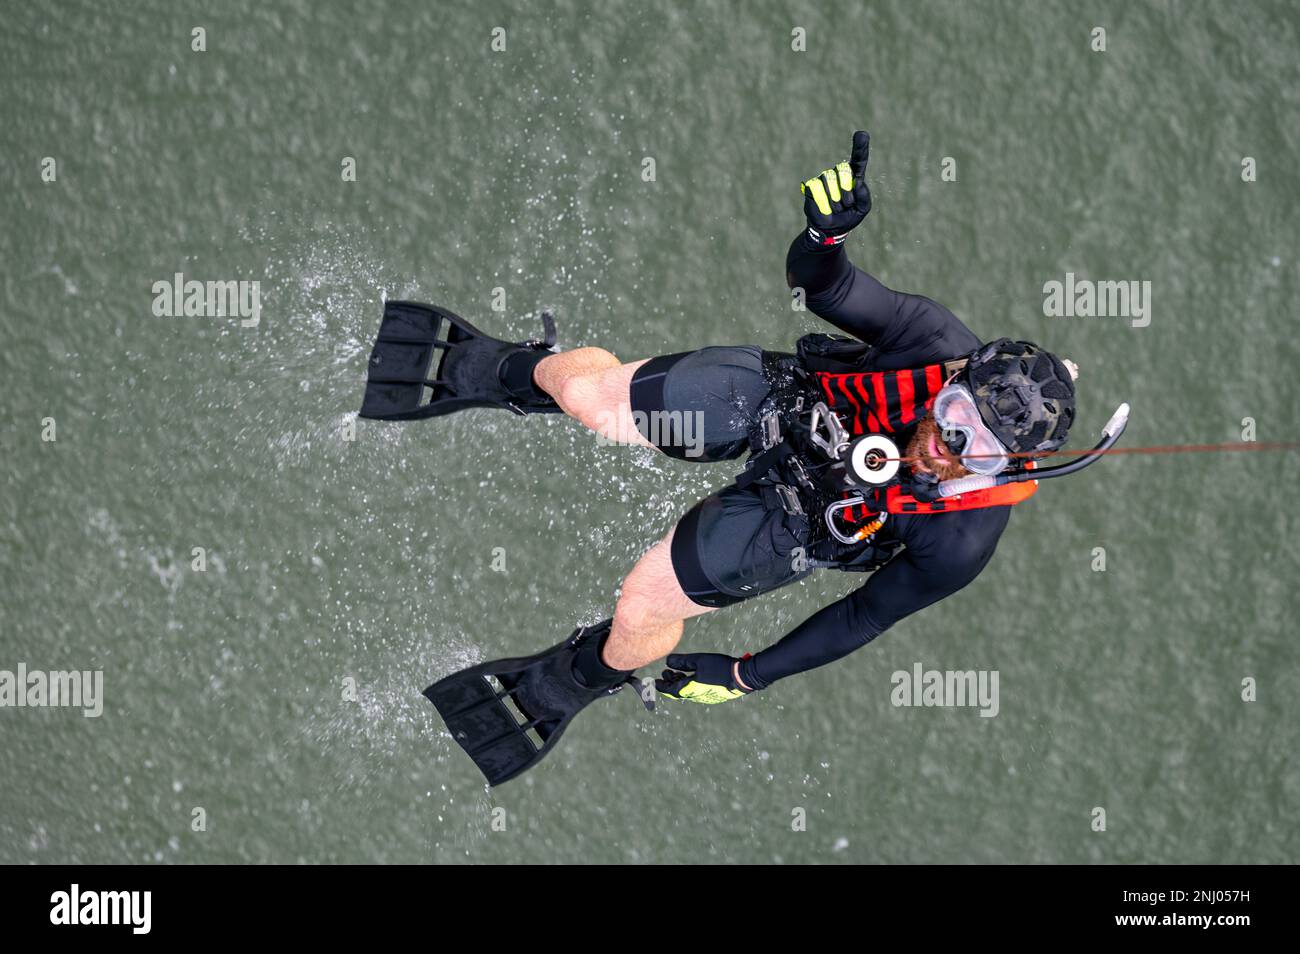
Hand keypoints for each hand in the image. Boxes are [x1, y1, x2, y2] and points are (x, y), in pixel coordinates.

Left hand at [656, 652, 754, 703]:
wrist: (742, 677)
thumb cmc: (720, 667)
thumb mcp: (699, 660)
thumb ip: (682, 662)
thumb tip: (667, 662)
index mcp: (690, 689)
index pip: (670, 690)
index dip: (661, 686)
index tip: (655, 681)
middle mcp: (696, 696)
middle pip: (678, 691)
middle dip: (670, 681)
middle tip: (665, 672)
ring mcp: (705, 697)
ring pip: (687, 691)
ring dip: (680, 682)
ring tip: (678, 672)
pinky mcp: (713, 695)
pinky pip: (696, 691)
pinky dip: (689, 684)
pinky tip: (693, 676)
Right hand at [800, 130, 871, 245]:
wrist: (830, 230)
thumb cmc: (848, 217)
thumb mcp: (862, 209)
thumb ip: (865, 196)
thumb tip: (858, 182)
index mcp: (854, 176)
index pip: (859, 158)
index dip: (860, 146)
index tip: (861, 134)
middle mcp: (839, 173)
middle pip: (843, 170)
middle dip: (846, 190)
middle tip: (846, 204)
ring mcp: (824, 178)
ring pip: (830, 180)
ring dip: (835, 200)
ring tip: (835, 208)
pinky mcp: (812, 185)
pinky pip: (818, 188)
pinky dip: (823, 202)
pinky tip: (825, 208)